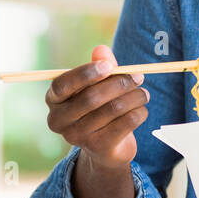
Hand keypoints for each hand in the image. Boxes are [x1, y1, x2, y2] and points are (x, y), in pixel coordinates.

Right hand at [45, 45, 149, 169]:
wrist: (106, 148)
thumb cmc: (99, 108)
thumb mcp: (98, 85)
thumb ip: (100, 66)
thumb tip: (101, 50)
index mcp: (53, 100)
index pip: (63, 85)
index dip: (86, 73)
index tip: (109, 66)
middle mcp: (59, 120)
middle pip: (91, 97)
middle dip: (120, 83)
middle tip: (139, 76)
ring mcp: (77, 137)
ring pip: (113, 109)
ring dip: (134, 97)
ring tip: (144, 94)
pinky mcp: (99, 147)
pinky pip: (126, 123)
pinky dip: (139, 112)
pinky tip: (142, 109)